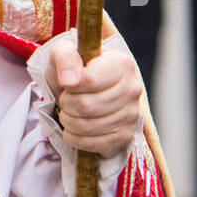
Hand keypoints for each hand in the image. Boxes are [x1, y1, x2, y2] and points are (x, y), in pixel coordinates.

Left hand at [47, 41, 141, 157]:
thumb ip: (66, 58)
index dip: (71, 86)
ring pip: (89, 127)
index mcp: (122, 63)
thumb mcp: (64, 52)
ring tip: (68, 112)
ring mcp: (132, 115)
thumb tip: (70, 81)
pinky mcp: (126, 136)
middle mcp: (132, 89)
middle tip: (65, 100)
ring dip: (69, 122)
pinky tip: (73, 129)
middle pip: (88, 106)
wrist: (82, 90)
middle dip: (67, 105)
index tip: (67, 83)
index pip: (91, 80)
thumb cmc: (74, 69)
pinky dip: (76, 139)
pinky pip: (95, 144)